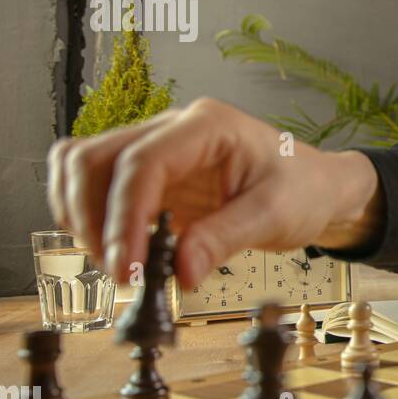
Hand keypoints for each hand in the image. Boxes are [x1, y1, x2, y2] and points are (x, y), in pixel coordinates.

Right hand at [47, 98, 381, 286]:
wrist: (315, 185)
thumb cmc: (303, 189)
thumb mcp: (276, 215)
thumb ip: (225, 239)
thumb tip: (179, 272)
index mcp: (206, 125)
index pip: (142, 163)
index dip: (125, 219)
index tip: (128, 268)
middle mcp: (171, 129)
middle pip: (94, 159)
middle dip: (93, 219)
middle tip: (122, 272)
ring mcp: (155, 148)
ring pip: (82, 167)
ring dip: (82, 217)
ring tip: (118, 261)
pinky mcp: (149, 176)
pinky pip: (94, 184)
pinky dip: (89, 215)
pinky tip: (116, 247)